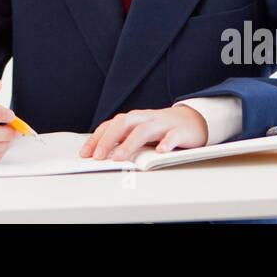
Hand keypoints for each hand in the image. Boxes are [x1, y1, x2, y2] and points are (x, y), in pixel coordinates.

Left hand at [80, 105, 208, 161]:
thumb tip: (100, 156)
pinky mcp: (179, 131)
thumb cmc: (159, 129)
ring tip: (120, 158)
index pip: (110, 125)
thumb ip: (122, 141)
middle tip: (99, 157)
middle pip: (123, 123)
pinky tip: (160, 151)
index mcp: (132, 119)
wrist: (191, 120)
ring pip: (144, 130)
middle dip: (108, 139)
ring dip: (130, 143)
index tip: (86, 154)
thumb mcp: (138, 133)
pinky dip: (166, 143)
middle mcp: (144, 118)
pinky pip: (172, 136)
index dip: (96, 139)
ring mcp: (162, 123)